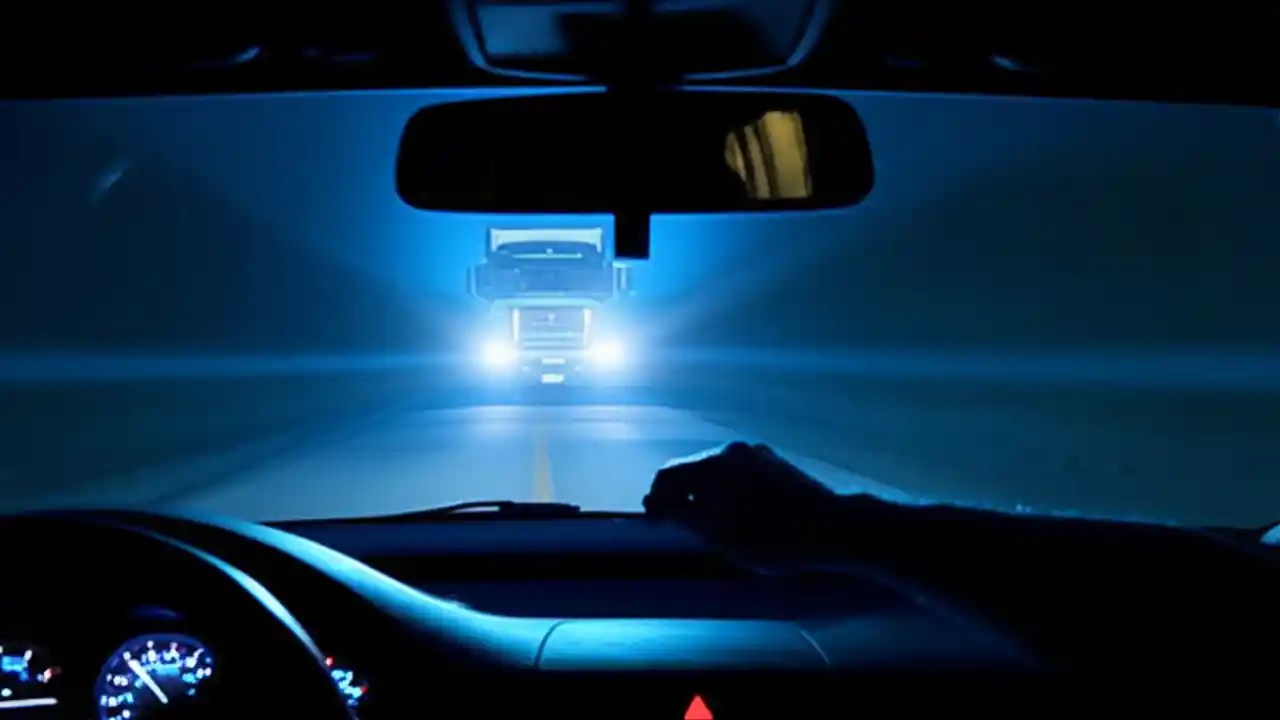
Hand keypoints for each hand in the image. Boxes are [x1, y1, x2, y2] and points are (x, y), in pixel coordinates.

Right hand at [643, 441, 837, 549]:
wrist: (832, 527)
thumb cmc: (773, 538)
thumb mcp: (720, 535)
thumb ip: (684, 516)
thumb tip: (659, 505)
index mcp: (712, 467)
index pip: (668, 475)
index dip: (656, 498)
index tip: (654, 519)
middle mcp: (731, 452)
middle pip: (691, 469)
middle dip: (679, 494)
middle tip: (677, 522)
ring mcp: (755, 454)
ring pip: (716, 471)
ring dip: (705, 493)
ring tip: (709, 522)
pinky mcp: (774, 463)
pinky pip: (738, 473)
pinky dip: (728, 490)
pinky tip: (736, 514)